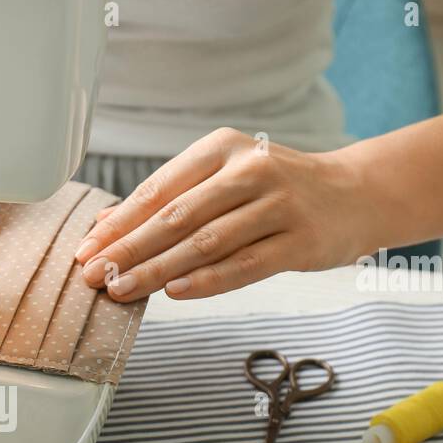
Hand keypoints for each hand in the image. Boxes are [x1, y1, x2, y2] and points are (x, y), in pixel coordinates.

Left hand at [76, 128, 372, 300]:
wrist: (357, 193)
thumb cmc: (278, 190)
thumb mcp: (224, 179)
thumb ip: (169, 200)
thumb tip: (106, 224)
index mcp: (222, 149)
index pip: (158, 190)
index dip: (118, 223)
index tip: (85, 250)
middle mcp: (250, 170)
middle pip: (176, 217)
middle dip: (128, 250)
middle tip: (93, 275)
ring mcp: (278, 205)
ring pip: (205, 243)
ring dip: (157, 270)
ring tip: (122, 290)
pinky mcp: (300, 241)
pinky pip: (244, 266)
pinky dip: (206, 281)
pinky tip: (173, 293)